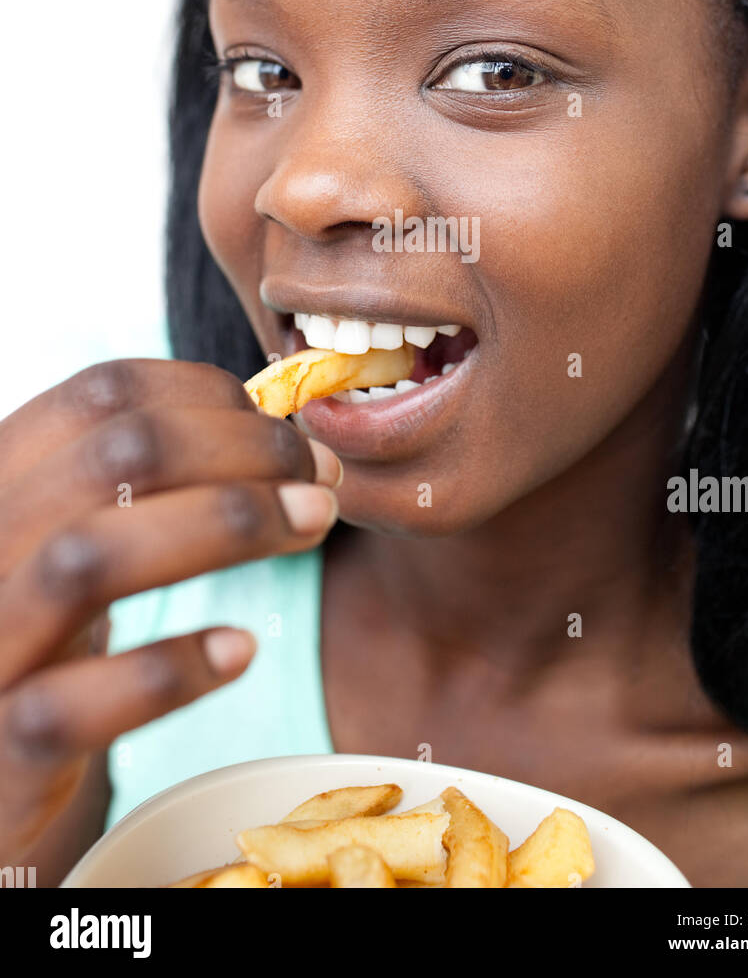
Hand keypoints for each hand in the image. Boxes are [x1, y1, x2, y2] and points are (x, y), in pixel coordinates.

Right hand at [0, 357, 341, 859]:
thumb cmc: (47, 636)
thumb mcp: (72, 535)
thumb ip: (140, 480)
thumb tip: (271, 426)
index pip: (98, 394)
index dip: (207, 394)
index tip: (283, 425)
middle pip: (113, 457)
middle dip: (243, 450)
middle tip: (321, 474)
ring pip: (92, 557)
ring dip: (226, 525)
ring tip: (311, 523)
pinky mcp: (2, 748)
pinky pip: (74, 706)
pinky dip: (167, 671)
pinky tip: (240, 650)